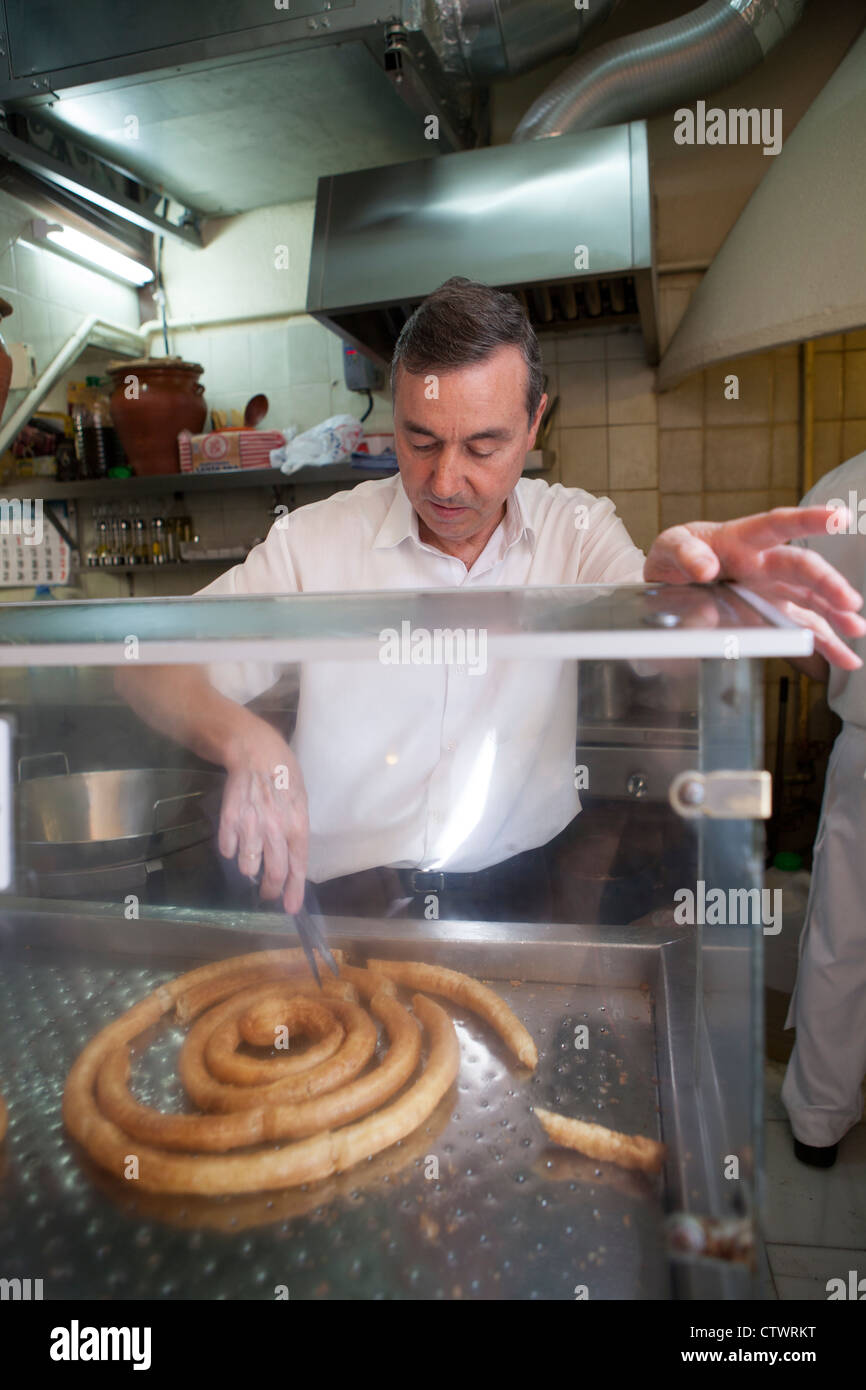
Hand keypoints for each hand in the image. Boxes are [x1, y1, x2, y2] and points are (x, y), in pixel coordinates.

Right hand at [219, 719, 308, 914]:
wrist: (256, 753)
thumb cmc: (284, 775)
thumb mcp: (300, 802)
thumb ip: (296, 831)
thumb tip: (291, 858)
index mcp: (297, 826)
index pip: (297, 867)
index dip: (293, 891)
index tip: (290, 908)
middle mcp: (275, 830)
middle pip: (273, 873)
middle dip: (270, 890)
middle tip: (268, 895)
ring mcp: (251, 827)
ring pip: (247, 866)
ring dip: (249, 869)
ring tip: (251, 863)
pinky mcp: (230, 821)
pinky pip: (228, 849)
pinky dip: (231, 851)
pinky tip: (236, 841)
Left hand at [643, 505, 865, 669]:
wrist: (672, 578)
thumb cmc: (677, 554)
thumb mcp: (669, 546)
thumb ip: (684, 553)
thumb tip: (705, 568)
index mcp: (742, 538)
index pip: (780, 525)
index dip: (809, 519)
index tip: (840, 516)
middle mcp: (764, 563)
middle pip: (802, 569)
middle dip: (828, 584)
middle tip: (849, 601)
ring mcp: (771, 590)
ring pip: (811, 600)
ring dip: (835, 615)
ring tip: (857, 630)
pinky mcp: (770, 614)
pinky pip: (802, 627)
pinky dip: (823, 643)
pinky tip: (845, 658)